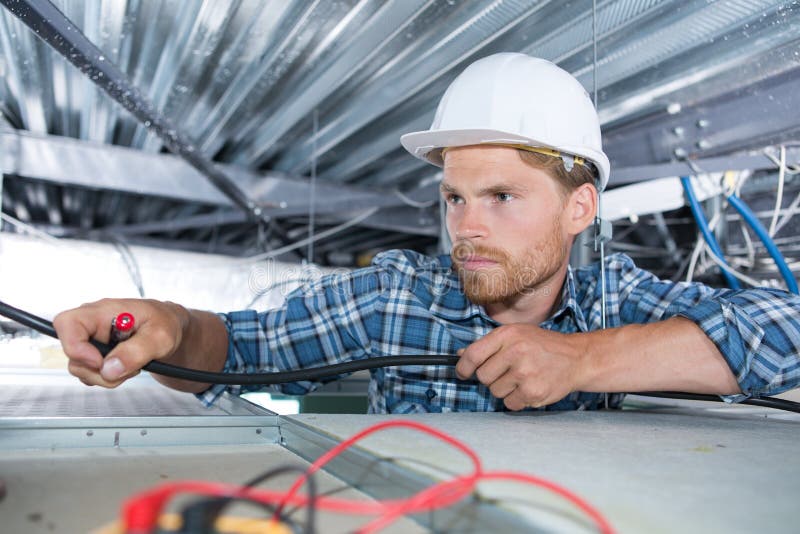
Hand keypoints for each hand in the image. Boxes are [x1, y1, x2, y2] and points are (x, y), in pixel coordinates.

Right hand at [53, 298, 188, 387]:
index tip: (100, 362)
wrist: (170, 328)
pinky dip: (108, 378)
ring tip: (132, 366)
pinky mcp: (95, 353)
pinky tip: (126, 368)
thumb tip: (109, 369)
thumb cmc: (165, 323)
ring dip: (106, 376)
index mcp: (103, 311)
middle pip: (71, 353)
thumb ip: (136, 351)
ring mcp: (92, 340)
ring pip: (80, 368)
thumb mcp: (160, 336)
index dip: (75, 347)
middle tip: (127, 368)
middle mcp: (92, 324)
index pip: (67, 323)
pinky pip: (90, 373)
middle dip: (97, 370)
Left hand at [455, 324, 586, 409]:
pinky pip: (509, 404)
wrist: (577, 358)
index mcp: (508, 335)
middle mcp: (515, 352)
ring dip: (504, 389)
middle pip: (483, 377)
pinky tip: (529, 387)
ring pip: (495, 392)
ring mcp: (525, 373)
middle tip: (506, 372)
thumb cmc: (543, 346)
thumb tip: (461, 356)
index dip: (463, 367)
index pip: (473, 355)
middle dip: (490, 378)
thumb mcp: (517, 334)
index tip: (463, 373)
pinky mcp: (533, 392)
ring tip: (522, 378)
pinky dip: (516, 400)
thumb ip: (490, 345)